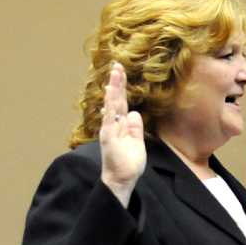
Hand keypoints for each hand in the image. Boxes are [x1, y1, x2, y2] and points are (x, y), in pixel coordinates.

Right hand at [99, 63, 145, 206]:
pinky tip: (110, 93)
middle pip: (116, 100)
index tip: (121, 73)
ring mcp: (109, 129)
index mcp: (121, 125)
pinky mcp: (108, 136)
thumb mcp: (137, 142)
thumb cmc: (129, 163)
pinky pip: (109, 118)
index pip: (122, 103)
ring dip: (113, 88)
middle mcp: (113, 124)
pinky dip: (110, 105)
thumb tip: (135, 113)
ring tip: (115, 73)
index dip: (122, 89)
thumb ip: (135, 128)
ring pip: (112, 105)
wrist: (122, 179)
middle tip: (117, 65)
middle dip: (117, 82)